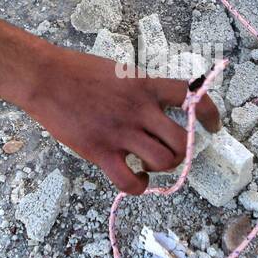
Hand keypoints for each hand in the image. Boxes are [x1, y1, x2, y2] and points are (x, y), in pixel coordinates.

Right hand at [22, 44, 220, 193]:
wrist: (44, 78)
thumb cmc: (78, 71)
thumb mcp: (120, 72)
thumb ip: (142, 90)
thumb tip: (157, 108)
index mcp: (145, 85)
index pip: (191, 97)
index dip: (209, 113)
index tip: (213, 126)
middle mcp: (139, 110)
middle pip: (181, 140)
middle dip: (182, 151)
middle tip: (170, 151)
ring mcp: (121, 132)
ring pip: (163, 162)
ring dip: (161, 167)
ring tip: (148, 163)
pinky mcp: (100, 151)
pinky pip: (130, 182)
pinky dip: (138, 185)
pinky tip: (133, 176)